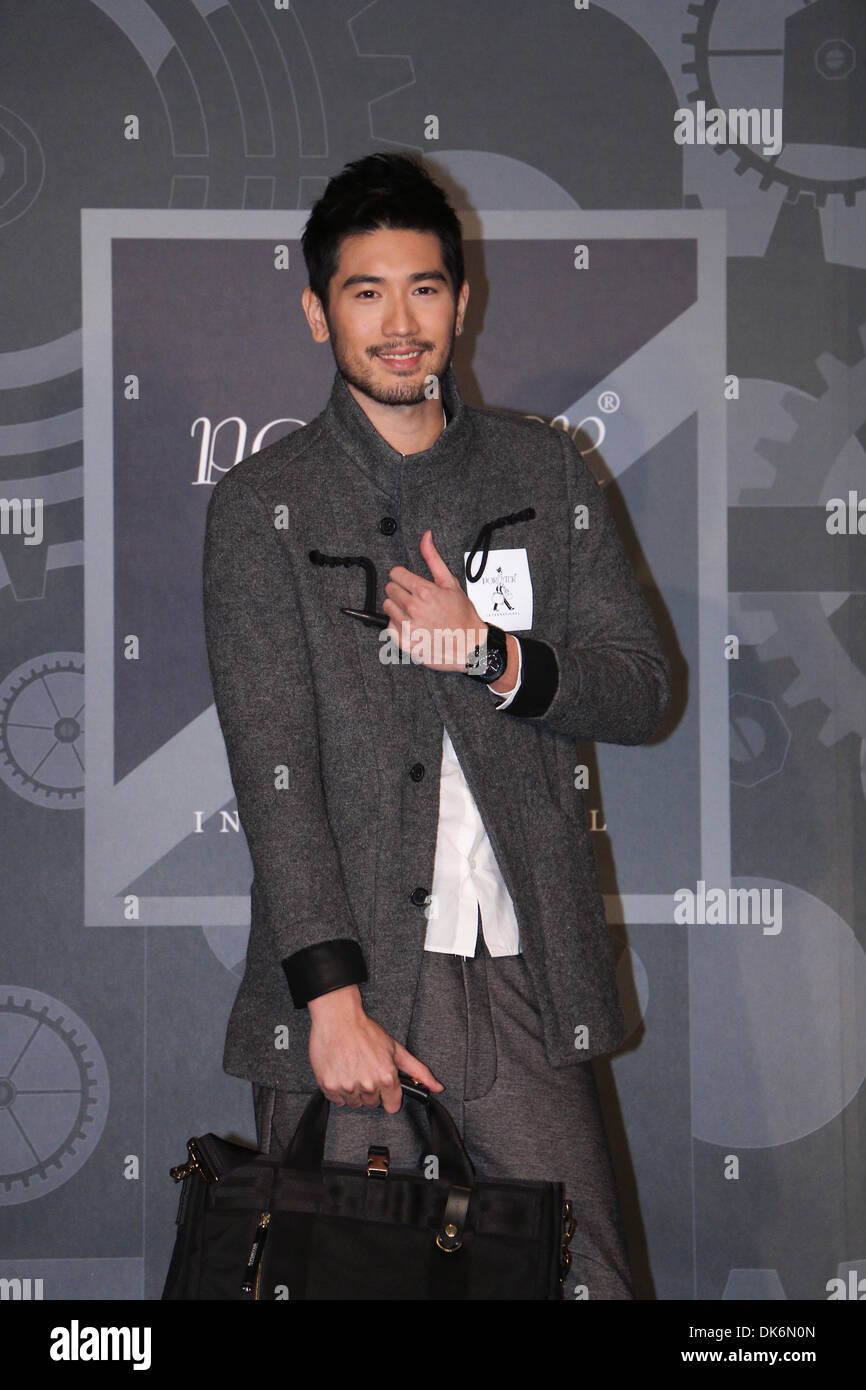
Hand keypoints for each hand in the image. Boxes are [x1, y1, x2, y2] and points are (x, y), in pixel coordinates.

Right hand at [307, 984, 444, 1113]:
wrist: (338, 1019)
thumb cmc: (366, 1031)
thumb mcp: (396, 1049)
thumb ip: (419, 1072)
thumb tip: (437, 1087)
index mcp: (387, 1077)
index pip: (392, 1106)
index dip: (389, 1095)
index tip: (384, 1085)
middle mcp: (368, 1084)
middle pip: (372, 1104)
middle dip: (371, 1090)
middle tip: (366, 1070)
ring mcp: (347, 1086)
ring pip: (354, 1103)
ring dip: (354, 1091)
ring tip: (353, 1069)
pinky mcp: (329, 1086)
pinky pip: (337, 1100)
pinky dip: (338, 1090)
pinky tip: (341, 1072)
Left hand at [383, 529, 485, 673]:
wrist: (469, 645)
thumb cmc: (462, 616)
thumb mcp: (450, 582)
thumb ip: (433, 558)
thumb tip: (426, 537)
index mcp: (424, 591)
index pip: (395, 574)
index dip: (403, 576)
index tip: (408, 582)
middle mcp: (414, 609)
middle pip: (390, 589)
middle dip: (400, 591)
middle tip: (415, 598)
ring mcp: (408, 627)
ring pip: (387, 607)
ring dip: (397, 608)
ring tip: (414, 613)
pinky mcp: (405, 642)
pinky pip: (389, 627)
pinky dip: (397, 626)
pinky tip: (412, 626)